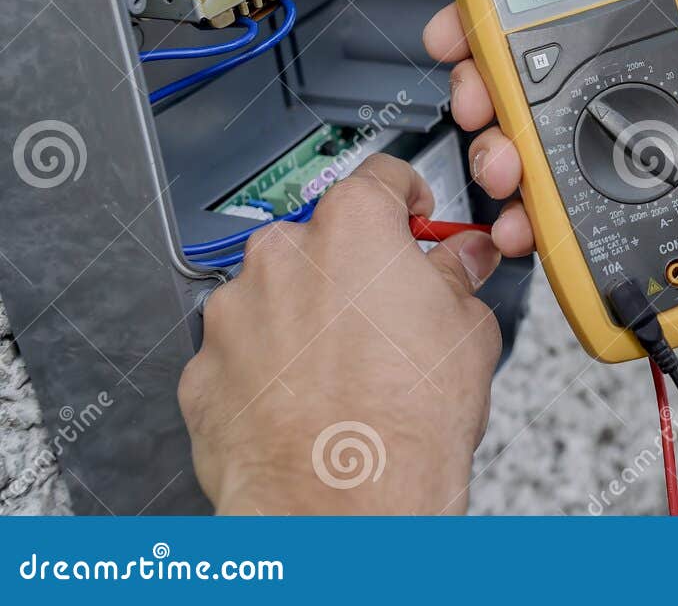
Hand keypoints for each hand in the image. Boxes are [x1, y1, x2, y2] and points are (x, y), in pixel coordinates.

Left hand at [178, 155, 502, 513]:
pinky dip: (267, 369)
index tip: (413, 217)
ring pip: (274, 297)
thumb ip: (458, 279)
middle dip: (351, 270)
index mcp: (352, 229)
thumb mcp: (469, 332)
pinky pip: (239, 353)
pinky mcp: (203, 372)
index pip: (380, 178)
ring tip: (346, 372)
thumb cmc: (404, 423)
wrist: (342, 505)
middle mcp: (282, 257)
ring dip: (303, 319)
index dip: (407, 197)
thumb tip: (460, 264)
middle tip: (386, 314)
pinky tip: (307, 402)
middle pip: (321, 241)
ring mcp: (233, 315)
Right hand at [423, 0, 677, 266]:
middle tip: (481, 103)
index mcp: (624, 26)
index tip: (458, 29)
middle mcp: (608, 84)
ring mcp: (609, 147)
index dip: (479, 15)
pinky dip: (528, 219)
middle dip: (475, 92)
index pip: (529, 11)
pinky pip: (555, 212)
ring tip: (509, 167)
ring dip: (494, 159)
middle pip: (506, 83)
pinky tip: (527, 218)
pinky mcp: (617, 204)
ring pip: (518, 150)